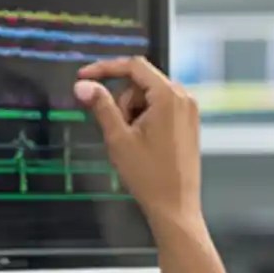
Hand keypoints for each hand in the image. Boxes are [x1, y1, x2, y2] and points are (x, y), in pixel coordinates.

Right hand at [73, 56, 201, 226]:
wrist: (175, 206)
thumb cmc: (149, 176)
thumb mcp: (118, 138)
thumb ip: (101, 106)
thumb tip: (84, 85)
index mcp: (169, 96)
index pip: (134, 66)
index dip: (106, 68)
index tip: (84, 76)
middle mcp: (184, 97)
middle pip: (141, 82)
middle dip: (123, 101)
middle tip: (118, 130)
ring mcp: (189, 110)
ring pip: (149, 96)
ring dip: (133, 112)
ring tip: (133, 142)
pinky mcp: (188, 122)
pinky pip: (161, 108)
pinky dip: (145, 118)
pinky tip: (142, 143)